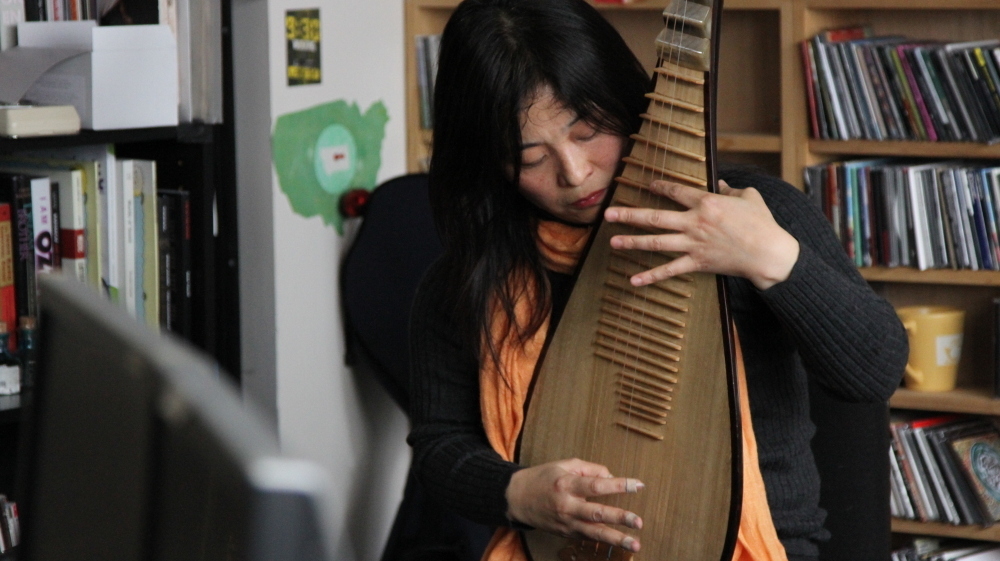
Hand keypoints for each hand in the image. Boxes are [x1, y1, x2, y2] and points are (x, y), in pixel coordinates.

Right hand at [506, 458, 643, 552]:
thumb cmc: (543, 478)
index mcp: (566, 484)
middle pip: (597, 513)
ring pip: (594, 533)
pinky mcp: (566, 533)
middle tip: (638, 521)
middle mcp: (567, 505)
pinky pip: (588, 538)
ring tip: (635, 544)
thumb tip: (611, 477)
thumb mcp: (564, 464)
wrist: (517, 498)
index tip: (638, 485)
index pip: (596, 485)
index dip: (618, 485)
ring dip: (616, 539)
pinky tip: (619, 544)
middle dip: (619, 518)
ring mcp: (566, 522)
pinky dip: (604, 541)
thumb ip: (589, 468)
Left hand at [604, 179, 799, 289]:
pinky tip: (633, 280)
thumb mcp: (749, 198)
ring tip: (612, 241)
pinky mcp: (697, 263)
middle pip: (655, 217)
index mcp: (707, 202)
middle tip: (608, 213)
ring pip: (656, 242)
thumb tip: (721, 184)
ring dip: (632, 241)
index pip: (676, 192)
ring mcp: (693, 243)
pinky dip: (651, 276)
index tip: (648, 185)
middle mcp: (694, 222)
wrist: (769, 253)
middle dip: (629, 214)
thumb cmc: (763, 223)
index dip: (660, 187)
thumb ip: (732, 190)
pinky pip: (669, 270)